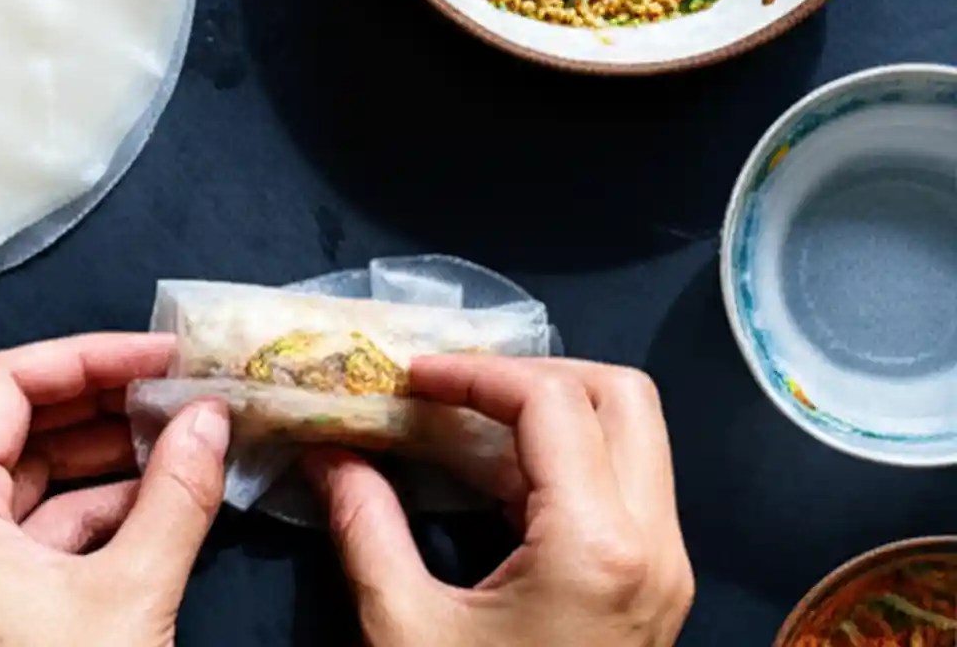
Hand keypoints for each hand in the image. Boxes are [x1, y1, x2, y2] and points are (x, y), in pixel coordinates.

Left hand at [0, 333, 229, 646]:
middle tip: (179, 388)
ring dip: (105, 458)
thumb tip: (211, 420)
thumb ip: (176, 496)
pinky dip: (94, 511)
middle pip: (14, 431)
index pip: (5, 388)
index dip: (88, 357)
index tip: (159, 354)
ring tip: (180, 436)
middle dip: (104, 405)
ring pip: (28, 486)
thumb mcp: (134, 598)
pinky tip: (158, 499)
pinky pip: (33, 536)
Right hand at [304, 355, 693, 646]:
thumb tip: (328, 455)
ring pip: (632, 434)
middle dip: (530, 375)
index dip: (475, 371)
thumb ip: (366, 527)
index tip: (410, 376)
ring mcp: (665, 564)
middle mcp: (655, 542)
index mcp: (598, 547)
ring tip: (465, 424)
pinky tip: (491, 476)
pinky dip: (561, 458)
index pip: (553, 401)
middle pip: (620, 396)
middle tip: (452, 392)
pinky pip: (623, 483)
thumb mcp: (405, 631)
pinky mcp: (656, 584)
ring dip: (550, 411)